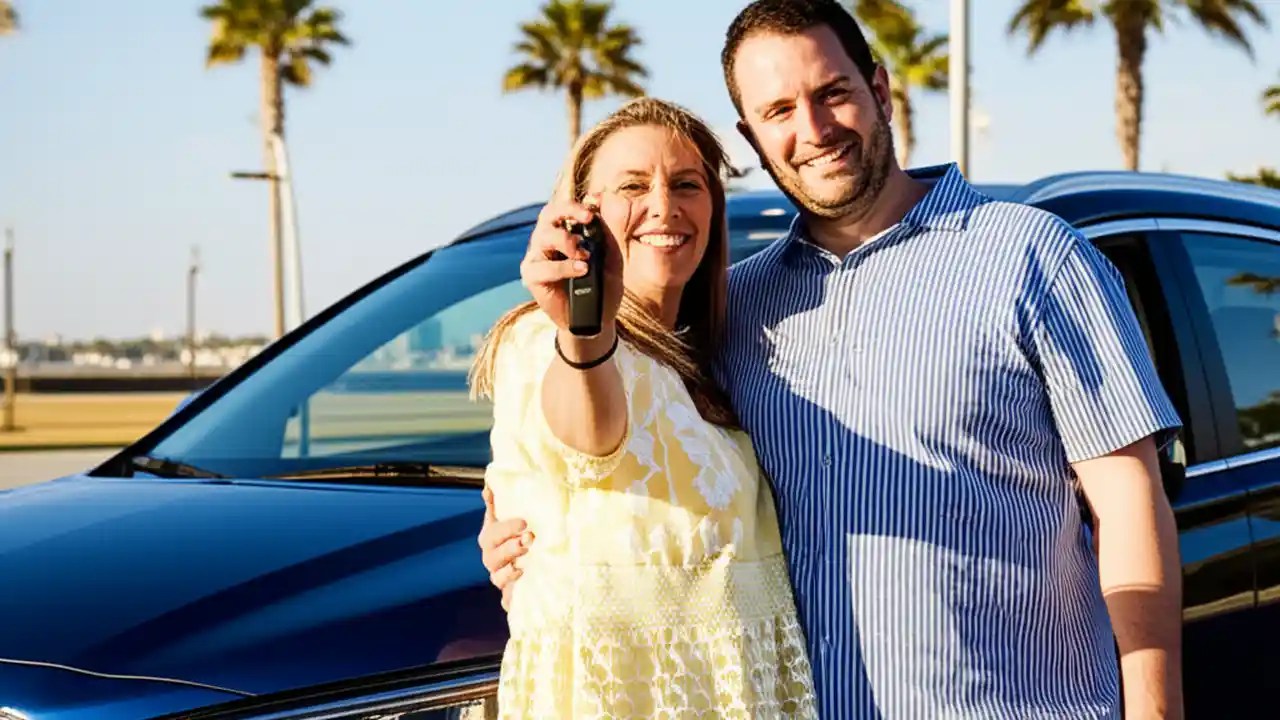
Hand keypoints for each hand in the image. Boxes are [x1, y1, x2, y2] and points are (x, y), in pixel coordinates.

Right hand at [478, 486, 531, 610]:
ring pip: (498, 578)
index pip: (493, 533)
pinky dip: (511, 598)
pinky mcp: (510, 595)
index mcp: (489, 538)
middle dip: (511, 548)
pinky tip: (521, 591)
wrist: (530, 559)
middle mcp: (492, 559)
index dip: (507, 528)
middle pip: (494, 557)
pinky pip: (507, 600)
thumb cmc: (517, 533)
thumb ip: (498, 501)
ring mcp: (500, 577)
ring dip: (510, 572)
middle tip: (529, 540)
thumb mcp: (508, 516)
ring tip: (524, 565)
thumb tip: (489, 485)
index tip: (525, 522)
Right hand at [520, 193, 627, 335]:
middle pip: (548, 214)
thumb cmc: (602, 287)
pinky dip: (563, 267)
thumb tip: (598, 215)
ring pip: (544, 236)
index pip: (563, 209)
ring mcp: (537, 257)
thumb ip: (606, 238)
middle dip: (568, 210)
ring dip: (567, 241)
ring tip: (585, 257)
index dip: (575, 204)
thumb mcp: (611, 260)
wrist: (596, 319)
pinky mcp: (532, 276)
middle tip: (587, 218)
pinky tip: (580, 270)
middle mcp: (548, 241)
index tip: (593, 207)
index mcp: (565, 232)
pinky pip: (543, 266)